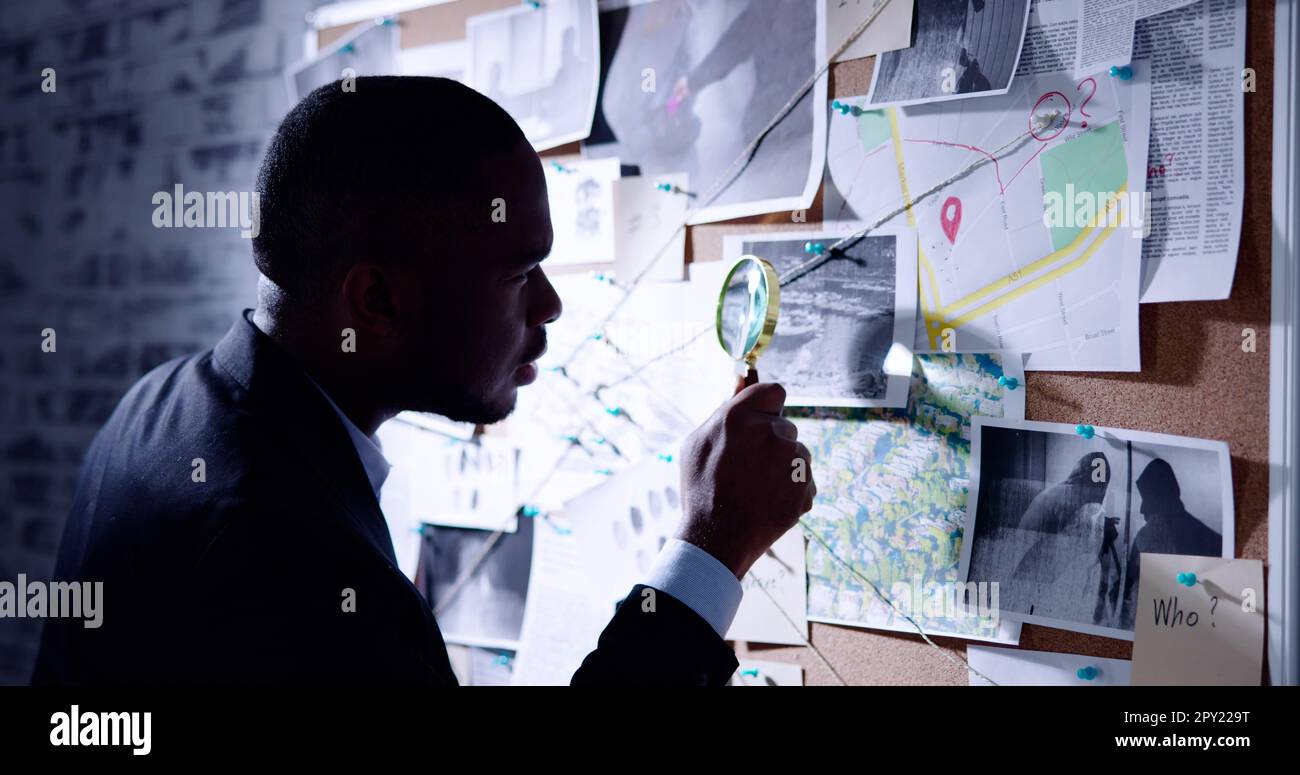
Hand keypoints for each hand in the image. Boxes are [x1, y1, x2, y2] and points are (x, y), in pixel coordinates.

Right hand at [676, 380, 815, 579]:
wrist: (717, 538)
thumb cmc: (702, 488)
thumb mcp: (697, 443)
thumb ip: (724, 410)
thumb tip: (742, 382)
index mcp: (743, 417)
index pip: (774, 391)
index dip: (767, 405)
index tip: (760, 419)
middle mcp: (773, 433)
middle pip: (785, 426)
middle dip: (772, 441)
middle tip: (748, 466)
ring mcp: (794, 461)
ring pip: (797, 454)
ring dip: (783, 466)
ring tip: (757, 488)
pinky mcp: (807, 487)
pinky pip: (803, 480)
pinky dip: (791, 489)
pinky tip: (767, 502)